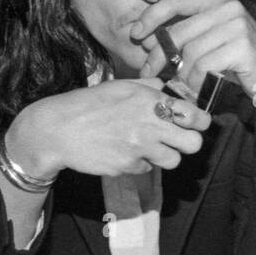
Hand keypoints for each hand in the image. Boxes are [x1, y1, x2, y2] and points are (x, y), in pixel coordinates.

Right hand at [9, 79, 210, 177]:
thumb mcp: (121, 86)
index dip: (200, 122)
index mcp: (151, 101)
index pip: (196, 116)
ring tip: (147, 146)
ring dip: (164, 155)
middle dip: (188, 143)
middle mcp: (150, 124)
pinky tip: (123, 152)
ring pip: (174, 160)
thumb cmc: (88, 104)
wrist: (55, 130)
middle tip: (176, 140)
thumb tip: (170, 87)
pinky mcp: (128, 165)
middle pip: (194, 144)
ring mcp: (140, 147)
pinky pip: (147, 168)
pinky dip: (139, 163)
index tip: (194, 124)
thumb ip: (150, 87)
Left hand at [129, 0, 255, 121]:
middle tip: (149, 71)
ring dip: (182, 74)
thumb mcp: (215, 38)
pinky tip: (198, 89)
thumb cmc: (242, 63)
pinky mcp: (242, 47)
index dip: (152, 16)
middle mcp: (230, 7)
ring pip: (190, 51)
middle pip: (179, 30)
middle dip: (159, 54)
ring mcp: (238, 25)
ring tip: (183, 85)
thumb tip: (147, 37)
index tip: (136, 34)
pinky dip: (196, 81)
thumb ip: (189, 32)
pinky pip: (203, 65)